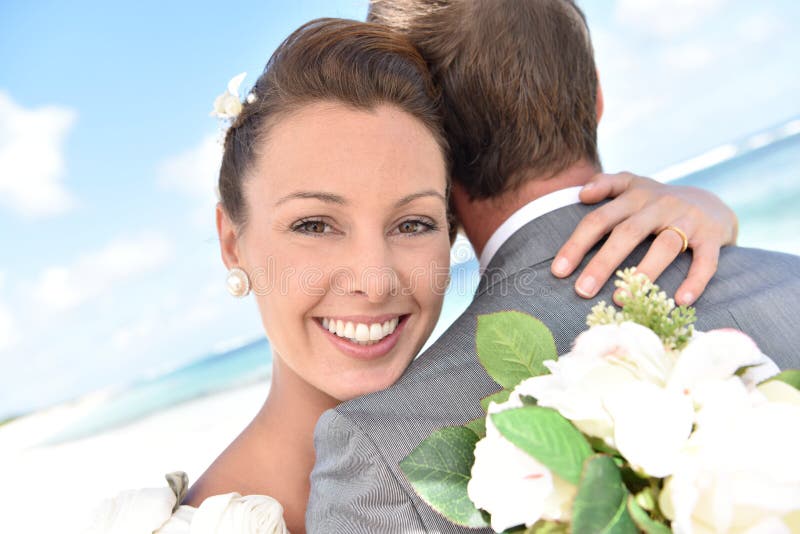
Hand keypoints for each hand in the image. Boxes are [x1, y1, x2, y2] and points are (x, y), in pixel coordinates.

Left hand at [551, 172, 737, 305]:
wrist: (712, 204)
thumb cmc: (657, 203)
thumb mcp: (633, 185)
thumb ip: (606, 184)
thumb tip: (581, 193)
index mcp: (633, 195)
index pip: (599, 219)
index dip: (577, 244)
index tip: (558, 271)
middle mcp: (658, 204)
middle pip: (627, 233)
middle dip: (602, 263)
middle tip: (582, 291)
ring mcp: (686, 219)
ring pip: (664, 246)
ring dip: (643, 274)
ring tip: (621, 299)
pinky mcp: (712, 236)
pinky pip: (704, 260)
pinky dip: (694, 280)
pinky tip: (680, 301)